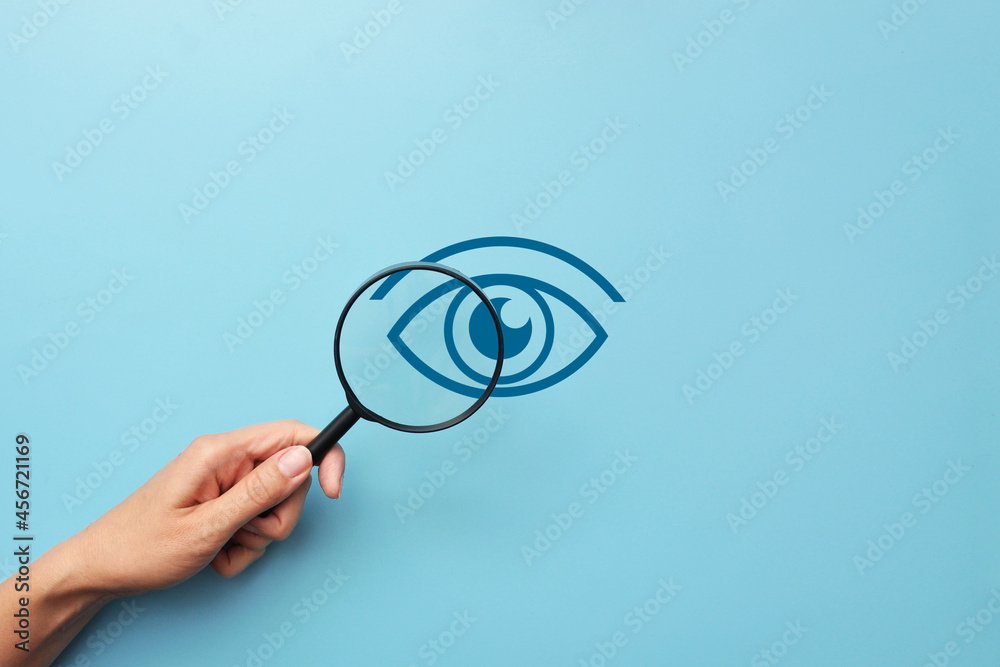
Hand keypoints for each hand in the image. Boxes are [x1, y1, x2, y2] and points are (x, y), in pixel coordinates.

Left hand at [72, 419, 346, 594]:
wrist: (101, 570)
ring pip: (275, 505)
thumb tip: (304, 457)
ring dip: (258, 536)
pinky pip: (256, 522)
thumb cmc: (141, 547)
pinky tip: (216, 554)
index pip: (293, 434)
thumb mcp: (207, 525)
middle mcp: (226, 460)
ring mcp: (224, 481)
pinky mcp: (222, 502)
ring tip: (222, 547)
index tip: (333, 491)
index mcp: (221, 452)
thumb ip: (259, 491)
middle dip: (279, 515)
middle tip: (245, 534)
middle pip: (290, 477)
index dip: (324, 457)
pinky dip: (244, 545)